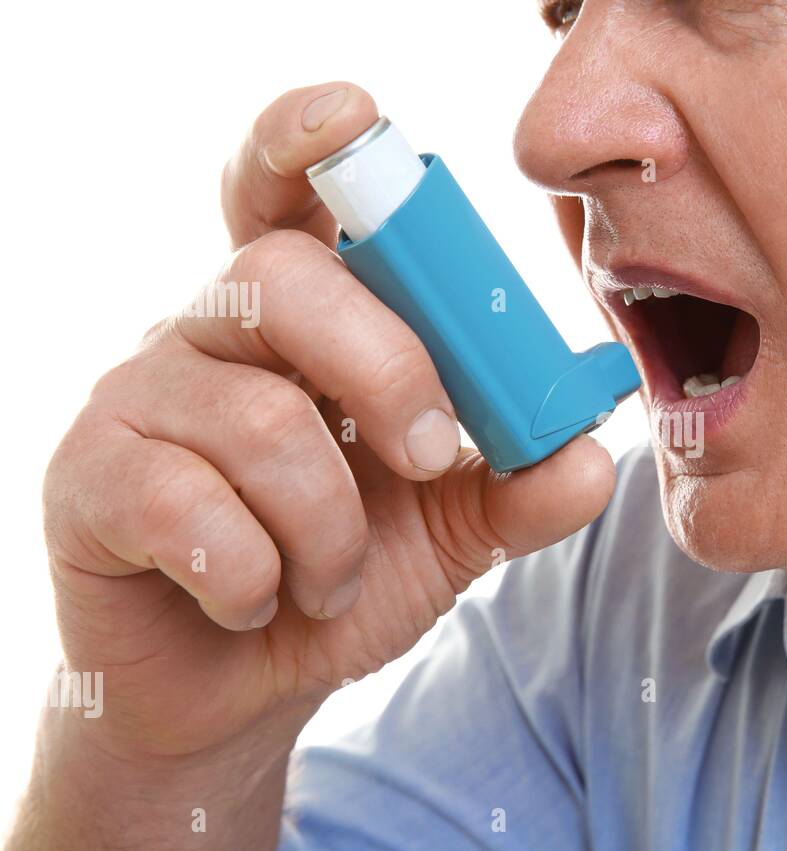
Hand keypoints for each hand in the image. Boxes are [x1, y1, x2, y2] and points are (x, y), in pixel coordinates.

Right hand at [42, 82, 615, 761]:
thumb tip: (589, 456)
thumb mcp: (450, 530)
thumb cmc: (338, 577)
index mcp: (301, 322)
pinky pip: (180, 505)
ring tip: (330, 579)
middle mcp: (212, 334)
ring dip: (330, 528)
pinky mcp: (87, 480)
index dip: (305, 140)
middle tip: (426, 456)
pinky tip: (256, 600)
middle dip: (386, 371)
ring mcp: (138, 400)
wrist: (243, 686)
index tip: (358, 116)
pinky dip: (254, 573)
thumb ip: (519, 487)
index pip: (286, 194)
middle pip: (283, 278)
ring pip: (258, 418)